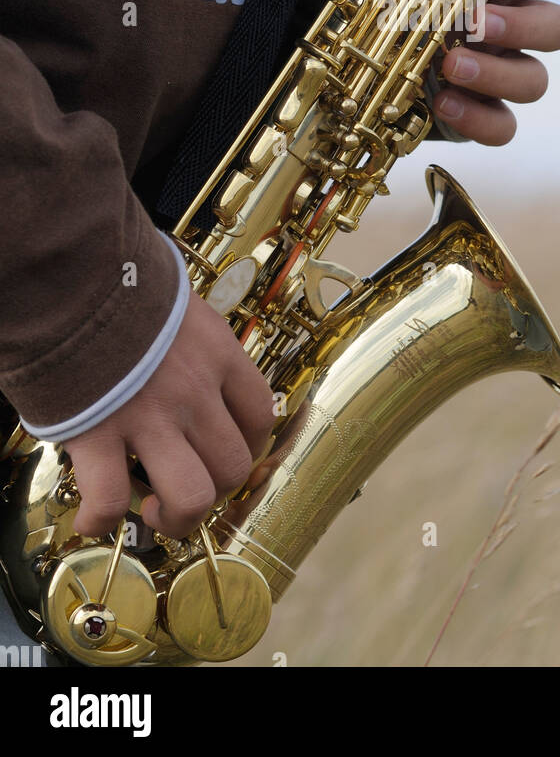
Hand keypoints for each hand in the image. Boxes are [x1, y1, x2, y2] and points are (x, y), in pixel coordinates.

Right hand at [65, 293, 273, 539]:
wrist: (68, 269)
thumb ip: (186, 336)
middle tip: (186, 489)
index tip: (226, 454)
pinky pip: (110, 499)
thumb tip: (179, 353)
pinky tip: (90, 520)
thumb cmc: (116, 279)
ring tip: (150, 510)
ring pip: (192, 495)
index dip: (248, 446)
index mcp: (216, 351)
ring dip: (175, 517)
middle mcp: (193, 388)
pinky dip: (100, 521)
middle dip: (214, 491)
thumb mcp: (174, 300)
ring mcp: (149, 415)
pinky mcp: (97, 432)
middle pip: (233, 465)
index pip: (260, 414)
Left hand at [365, 0, 559, 145]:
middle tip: (474, 21)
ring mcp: (497, 72)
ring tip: (449, 65)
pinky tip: (440, 101)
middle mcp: (510, 24)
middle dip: (523, 24)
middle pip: (559, 26)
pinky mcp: (476, 114)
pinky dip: (478, 117)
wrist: (343, 32)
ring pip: (537, 80)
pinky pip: (503, 126)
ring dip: (499, 73)